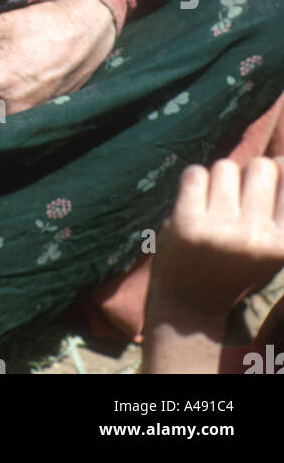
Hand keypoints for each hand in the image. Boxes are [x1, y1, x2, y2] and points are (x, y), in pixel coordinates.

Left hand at [149, 157, 283, 314]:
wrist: (190, 303)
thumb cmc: (234, 264)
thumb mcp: (270, 245)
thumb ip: (278, 208)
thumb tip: (280, 158)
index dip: (275, 174)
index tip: (261, 193)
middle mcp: (258, 236)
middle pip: (260, 165)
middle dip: (247, 174)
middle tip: (235, 200)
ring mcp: (222, 229)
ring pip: (225, 166)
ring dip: (217, 181)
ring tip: (213, 209)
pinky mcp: (188, 223)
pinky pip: (195, 173)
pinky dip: (193, 183)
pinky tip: (193, 207)